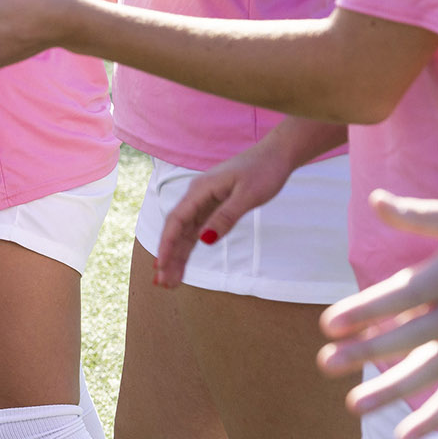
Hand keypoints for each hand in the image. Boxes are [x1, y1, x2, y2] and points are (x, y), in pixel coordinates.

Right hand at [153, 140, 295, 287]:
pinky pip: (197, 230)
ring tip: (169, 279)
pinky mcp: (214, 207)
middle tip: (162, 283)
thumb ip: (225, 217)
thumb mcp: (247, 195)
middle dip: (169, 256)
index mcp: (199, 191)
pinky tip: (183, 262)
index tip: (162, 266)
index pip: (176, 222)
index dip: (167, 245)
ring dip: (177, 255)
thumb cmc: (263, 171)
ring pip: (186, 233)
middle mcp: (196, 197)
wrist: (276, 156)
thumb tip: (204, 240)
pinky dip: (189, 247)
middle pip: (177, 230)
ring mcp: (204, 203)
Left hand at [320, 191, 437, 438]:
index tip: (327, 324)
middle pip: (414, 337)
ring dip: (396, 391)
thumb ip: (421, 215)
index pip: (403, 295)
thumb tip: (376, 199)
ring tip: (353, 407)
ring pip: (436, 372)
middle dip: (369, 352)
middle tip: (324, 365)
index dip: (367, 310)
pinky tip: (405, 435)